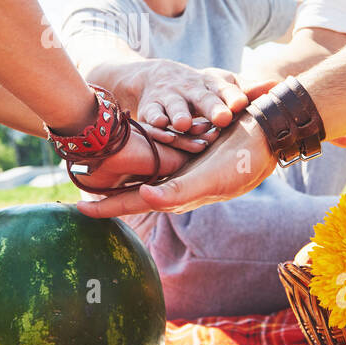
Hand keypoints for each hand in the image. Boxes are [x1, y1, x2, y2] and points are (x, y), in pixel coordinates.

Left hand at [77, 115, 277, 217]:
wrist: (268, 135)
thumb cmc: (241, 160)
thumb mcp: (210, 178)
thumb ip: (179, 192)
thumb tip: (144, 198)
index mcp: (178, 194)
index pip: (133, 204)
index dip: (106, 208)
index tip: (77, 208)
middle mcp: (176, 183)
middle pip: (133, 192)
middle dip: (107, 194)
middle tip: (78, 189)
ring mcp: (182, 168)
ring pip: (142, 174)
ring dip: (118, 175)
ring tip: (92, 170)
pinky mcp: (190, 151)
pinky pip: (157, 157)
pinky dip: (138, 157)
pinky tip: (127, 151)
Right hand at [136, 61, 249, 131]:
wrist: (158, 77)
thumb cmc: (200, 89)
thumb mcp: (221, 85)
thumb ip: (247, 89)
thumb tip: (278, 85)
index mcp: (212, 85)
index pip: (225, 89)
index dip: (233, 96)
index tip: (242, 103)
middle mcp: (191, 89)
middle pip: (203, 98)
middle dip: (212, 108)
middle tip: (223, 118)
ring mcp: (170, 97)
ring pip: (175, 106)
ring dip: (180, 114)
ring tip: (184, 124)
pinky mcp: (150, 107)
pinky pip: (151, 113)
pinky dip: (155, 119)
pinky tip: (160, 124)